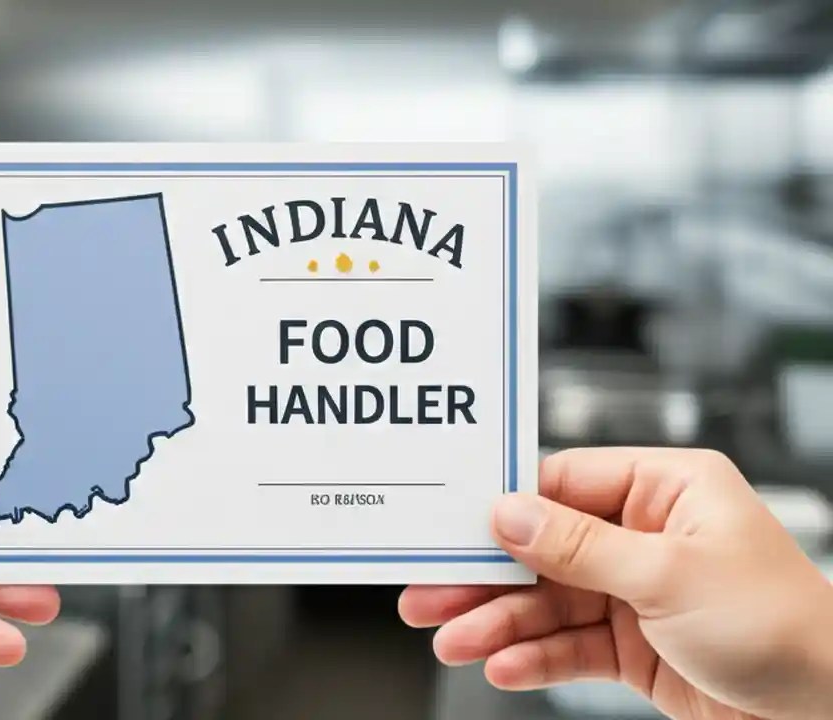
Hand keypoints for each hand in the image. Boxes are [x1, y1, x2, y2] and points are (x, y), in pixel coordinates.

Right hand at [400, 448, 832, 719]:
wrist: (829, 711)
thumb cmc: (782, 624)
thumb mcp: (669, 574)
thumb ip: (578, 545)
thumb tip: (508, 513)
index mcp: (666, 488)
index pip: (562, 484)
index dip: (503, 508)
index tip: (450, 527)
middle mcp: (645, 534)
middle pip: (542, 549)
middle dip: (485, 577)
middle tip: (427, 594)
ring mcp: (635, 592)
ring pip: (547, 602)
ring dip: (498, 624)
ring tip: (453, 642)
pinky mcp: (632, 645)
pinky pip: (568, 645)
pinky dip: (534, 657)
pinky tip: (502, 666)